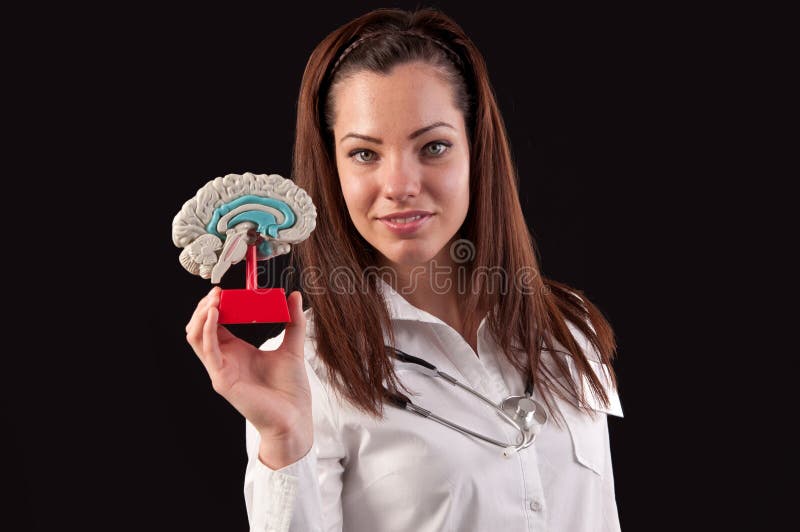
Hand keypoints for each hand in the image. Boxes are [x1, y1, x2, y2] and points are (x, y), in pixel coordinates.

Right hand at [185, 287, 311, 463]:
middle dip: (204, 307)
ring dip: (201, 315)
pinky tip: (215, 314)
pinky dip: (208, 329)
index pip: (216, 323)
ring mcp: (221, 370)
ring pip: (196, 337)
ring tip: (213, 299)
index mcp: (237, 351)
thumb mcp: (292, 347)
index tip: (224, 289)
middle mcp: (225, 359)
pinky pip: (208, 351)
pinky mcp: (222, 380)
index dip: (215, 305)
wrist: (295, 418)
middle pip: (200, 328)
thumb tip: (294, 296)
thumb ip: (293, 321)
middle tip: (216, 291)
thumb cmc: (291, 389)